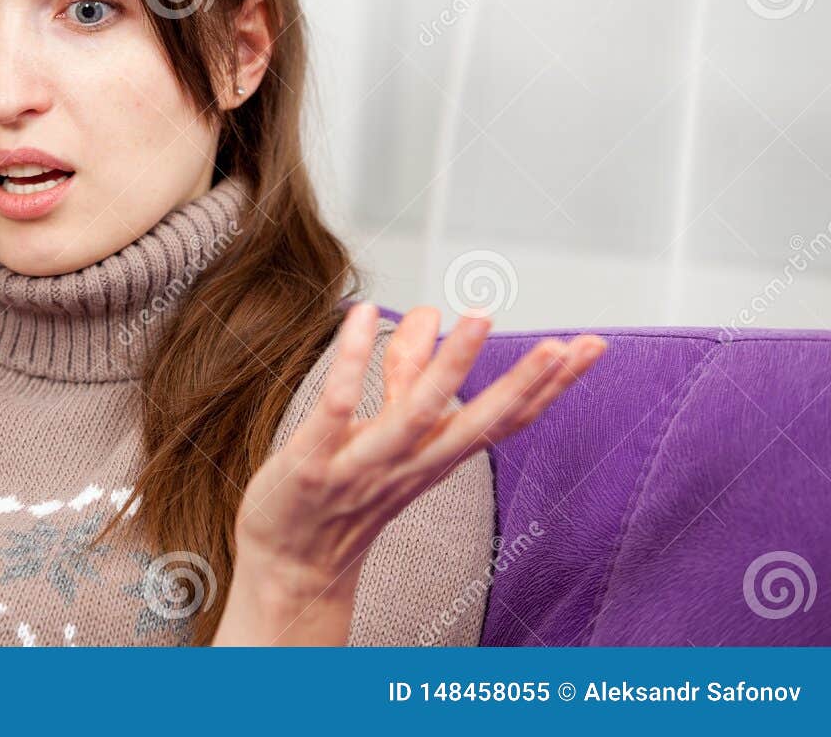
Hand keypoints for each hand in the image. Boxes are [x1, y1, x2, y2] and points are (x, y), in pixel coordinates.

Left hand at [233, 303, 605, 604]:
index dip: (548, 388)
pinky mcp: (315, 463)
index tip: (590, 347)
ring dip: (450, 366)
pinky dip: (350, 359)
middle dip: (522, 384)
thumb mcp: (385, 431)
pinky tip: (364, 315)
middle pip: (478, 422)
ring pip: (417, 414)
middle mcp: (411, 464)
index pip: (504, 421)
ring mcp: (364, 465)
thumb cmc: (341, 490)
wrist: (291, 567)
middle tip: (561, 343)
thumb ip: (406, 373)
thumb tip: (427, 313)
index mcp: (435, 458)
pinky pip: (337, 406)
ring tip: (479, 317)